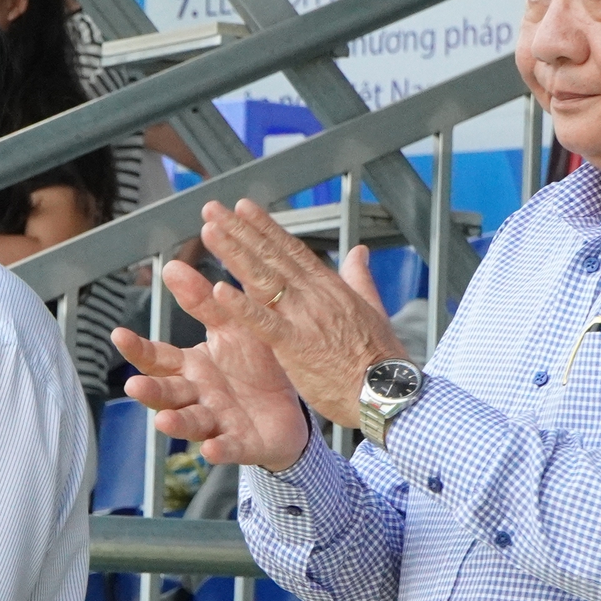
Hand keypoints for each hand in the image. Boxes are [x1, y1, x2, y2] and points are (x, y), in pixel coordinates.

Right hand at [113, 316, 312, 471]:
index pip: (159, 358)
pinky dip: (218, 451)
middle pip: (167, 394)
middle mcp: (197, 396)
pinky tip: (211, 450)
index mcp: (192, 368)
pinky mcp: (241, 444)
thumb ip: (202, 301)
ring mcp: (216, 422)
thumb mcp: (231, 328)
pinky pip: (227, 448)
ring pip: (190, 423)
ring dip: (175, 423)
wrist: (293, 404)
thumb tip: (172, 265)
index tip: (119, 335)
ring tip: (164, 421)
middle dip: (150, 392)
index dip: (138, 349)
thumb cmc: (255, 365)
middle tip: (134, 386)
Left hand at [184, 200, 404, 423]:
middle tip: (213, 209)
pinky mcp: (297, 346)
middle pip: (272, 256)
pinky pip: (264, 323)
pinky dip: (242, 307)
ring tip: (211, 232)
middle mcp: (316, 296)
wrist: (389, 392)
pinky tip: (221, 291)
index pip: (292, 251)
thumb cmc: (382, 359)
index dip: (266, 227)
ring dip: (235, 253)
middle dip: (240, 230)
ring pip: (264, 279)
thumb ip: (360, 278)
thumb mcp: (374, 310)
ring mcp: (305, 319)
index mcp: (331, 288)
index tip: (243, 208)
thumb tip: (359, 251)